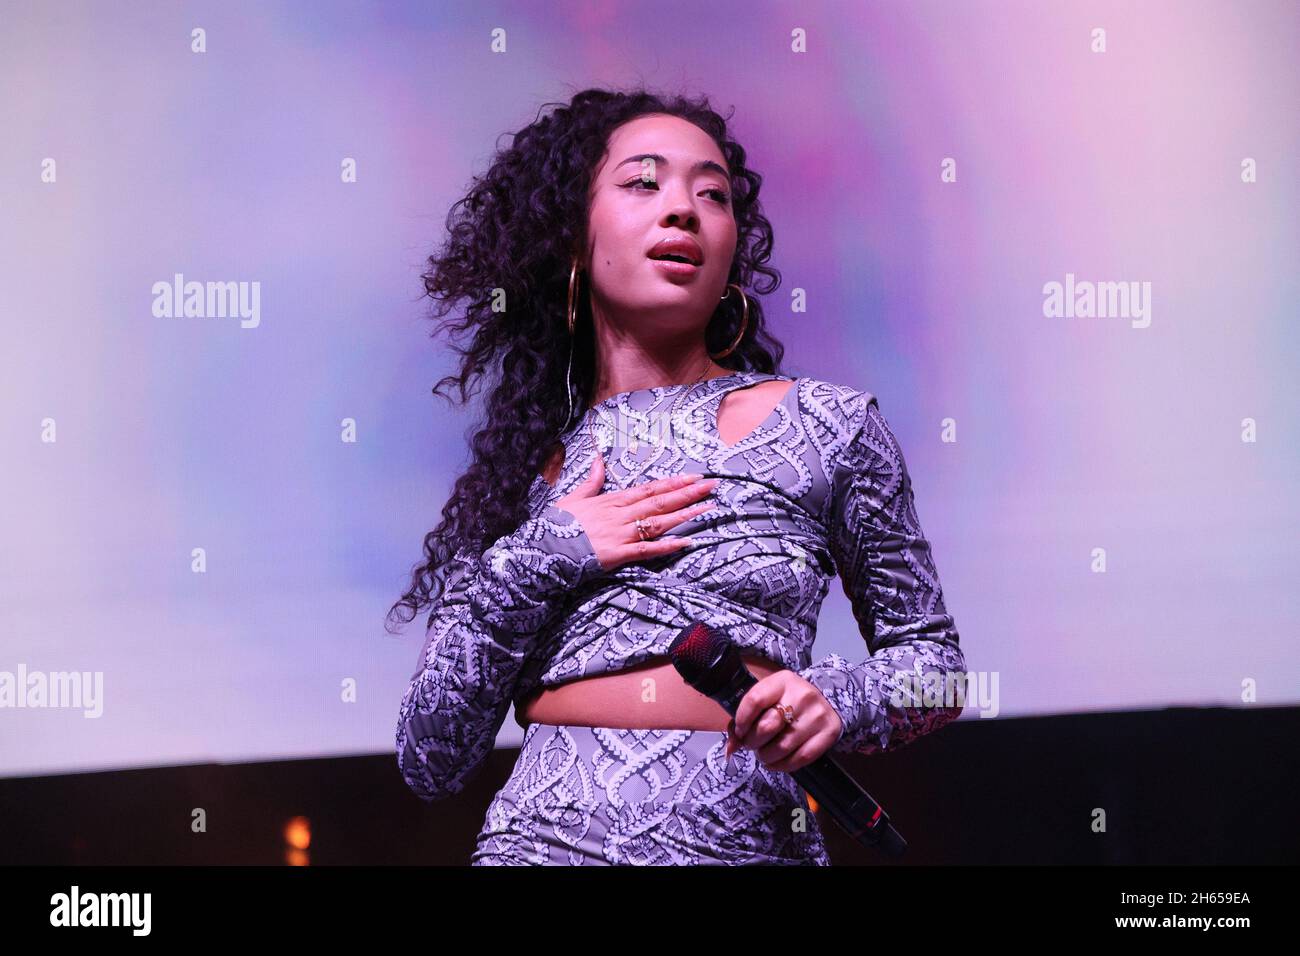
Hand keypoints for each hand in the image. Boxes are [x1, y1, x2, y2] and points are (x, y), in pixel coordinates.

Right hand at [555, 447, 719, 572]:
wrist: (542, 548)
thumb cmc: (557, 524)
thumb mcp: (574, 496)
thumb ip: (592, 480)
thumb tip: (599, 458)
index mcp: (611, 500)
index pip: (649, 488)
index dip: (673, 482)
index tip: (694, 476)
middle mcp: (619, 514)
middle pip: (659, 501)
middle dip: (687, 493)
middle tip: (712, 486)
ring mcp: (619, 534)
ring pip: (658, 522)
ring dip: (684, 515)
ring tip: (707, 509)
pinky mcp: (617, 554)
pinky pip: (647, 549)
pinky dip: (667, 546)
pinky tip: (686, 542)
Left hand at [724, 670, 843, 773]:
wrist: (826, 700)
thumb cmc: (788, 701)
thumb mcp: (767, 699)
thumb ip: (743, 718)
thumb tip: (730, 748)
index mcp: (783, 681)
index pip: (754, 701)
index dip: (741, 721)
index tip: (740, 730)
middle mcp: (802, 695)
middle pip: (767, 726)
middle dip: (752, 742)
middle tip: (752, 744)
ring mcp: (817, 715)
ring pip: (782, 747)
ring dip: (766, 756)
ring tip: (764, 753)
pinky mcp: (828, 734)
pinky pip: (800, 759)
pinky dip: (782, 766)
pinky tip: (776, 762)